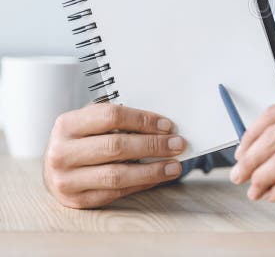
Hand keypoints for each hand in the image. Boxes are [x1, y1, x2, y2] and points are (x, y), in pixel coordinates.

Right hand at [43, 104, 186, 208]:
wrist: (55, 168)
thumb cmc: (82, 139)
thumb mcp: (91, 121)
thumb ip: (118, 119)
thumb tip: (161, 124)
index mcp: (67, 124)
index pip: (110, 116)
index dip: (143, 120)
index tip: (167, 125)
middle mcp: (62, 152)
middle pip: (116, 146)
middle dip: (152, 145)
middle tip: (177, 144)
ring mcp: (67, 179)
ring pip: (117, 174)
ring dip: (151, 170)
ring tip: (174, 166)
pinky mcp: (77, 200)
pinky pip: (115, 192)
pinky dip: (141, 184)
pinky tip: (158, 177)